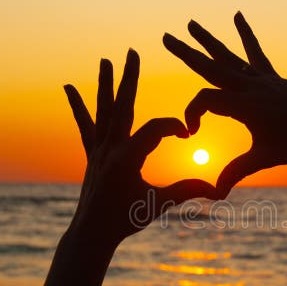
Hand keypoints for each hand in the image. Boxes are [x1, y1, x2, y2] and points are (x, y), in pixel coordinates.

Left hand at [63, 49, 217, 245]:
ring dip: (105, 84)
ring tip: (105, 60)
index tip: (189, 134)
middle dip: (129, 78)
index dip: (174, 127)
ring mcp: (98, 150)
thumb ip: (187, 191)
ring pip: (103, 110)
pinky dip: (78, 106)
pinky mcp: (91, 154)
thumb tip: (218, 190)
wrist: (92, 234)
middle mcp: (110, 149)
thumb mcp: (159, 204)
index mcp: (127, 159)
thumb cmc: (125, 220)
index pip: (155, 129)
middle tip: (131, 52)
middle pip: (123, 106)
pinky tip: (68, 87)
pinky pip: (85, 125)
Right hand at [163, 12, 286, 195]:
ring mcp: (260, 79)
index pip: (204, 100)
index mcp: (244, 106)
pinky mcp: (271, 76)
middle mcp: (249, 87)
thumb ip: (237, 171)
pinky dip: (245, 35)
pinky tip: (237, 15)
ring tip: (190, 22)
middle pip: (210, 66)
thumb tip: (216, 193)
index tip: (193, 134)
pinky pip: (254, 52)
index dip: (192, 114)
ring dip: (207, 40)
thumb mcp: (264, 158)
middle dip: (185, 53)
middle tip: (164, 37)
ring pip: (228, 56)